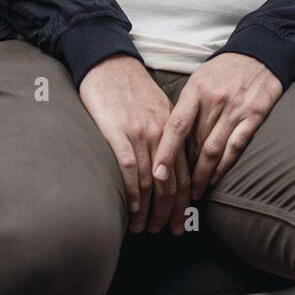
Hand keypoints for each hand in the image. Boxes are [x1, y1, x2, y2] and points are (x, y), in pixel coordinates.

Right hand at [78, 55, 191, 234]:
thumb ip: (166, 134)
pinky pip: (128, 167)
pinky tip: (132, 208)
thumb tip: (170, 164)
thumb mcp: (158, 108)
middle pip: (171, 181)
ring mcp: (139, 132)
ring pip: (150, 180)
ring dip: (149, 210)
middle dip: (170, 212)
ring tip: (144, 228)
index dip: (185, 201)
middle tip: (167, 232)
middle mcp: (160, 132)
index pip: (184, 172)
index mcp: (172, 128)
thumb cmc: (131, 87)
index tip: (182, 221)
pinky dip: (132, 192)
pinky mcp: (117, 131)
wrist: (109, 62)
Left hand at [150, 53, 283, 202]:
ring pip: (214, 149)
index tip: (157, 174)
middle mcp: (215, 100)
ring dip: (202, 175)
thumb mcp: (199, 79)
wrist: (259, 53)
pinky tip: (215, 178)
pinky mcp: (254, 116)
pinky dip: (224, 166)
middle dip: (184, 170)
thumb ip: (186, 106)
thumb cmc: (224, 70)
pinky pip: (236, 147)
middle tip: (174, 191)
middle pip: (195, 143)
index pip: (177, 126)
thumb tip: (169, 137)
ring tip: (194, 192)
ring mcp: (235, 109)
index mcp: (196, 89)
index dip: (166, 152)